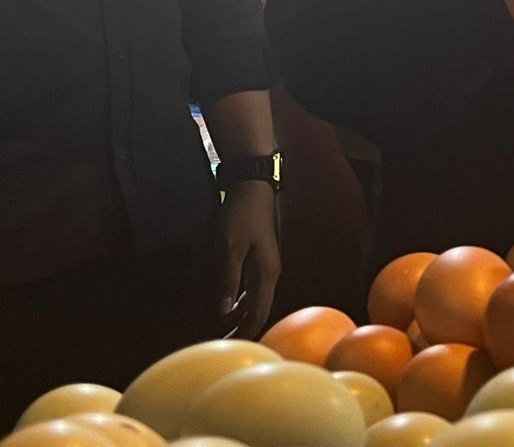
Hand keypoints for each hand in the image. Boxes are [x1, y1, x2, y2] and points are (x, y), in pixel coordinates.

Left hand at [215, 182, 279, 338]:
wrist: (252, 188)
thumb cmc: (240, 216)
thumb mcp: (229, 248)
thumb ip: (227, 280)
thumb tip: (223, 313)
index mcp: (265, 273)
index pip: (257, 313)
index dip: (244, 332)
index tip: (228, 346)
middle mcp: (270, 273)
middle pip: (260, 309)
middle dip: (244, 328)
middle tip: (224, 343)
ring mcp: (266, 266)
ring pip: (257, 300)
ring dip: (242, 316)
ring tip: (226, 330)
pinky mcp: (260, 259)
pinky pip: (253, 289)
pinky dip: (241, 302)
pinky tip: (231, 307)